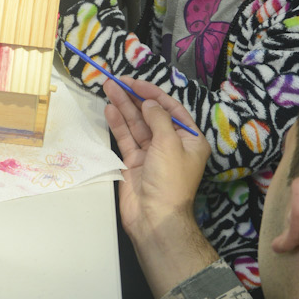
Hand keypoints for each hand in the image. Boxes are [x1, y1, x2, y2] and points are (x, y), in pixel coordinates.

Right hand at [103, 77, 215, 298]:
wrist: (155, 217)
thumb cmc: (170, 181)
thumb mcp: (170, 144)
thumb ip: (158, 119)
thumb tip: (149, 102)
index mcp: (189, 140)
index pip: (171, 109)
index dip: (153, 94)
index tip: (135, 82)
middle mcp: (171, 145)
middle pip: (151, 115)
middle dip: (134, 98)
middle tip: (116, 81)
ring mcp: (151, 154)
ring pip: (136, 125)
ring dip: (123, 107)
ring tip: (108, 88)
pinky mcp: (134, 163)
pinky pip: (126, 139)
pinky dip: (118, 124)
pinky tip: (109, 109)